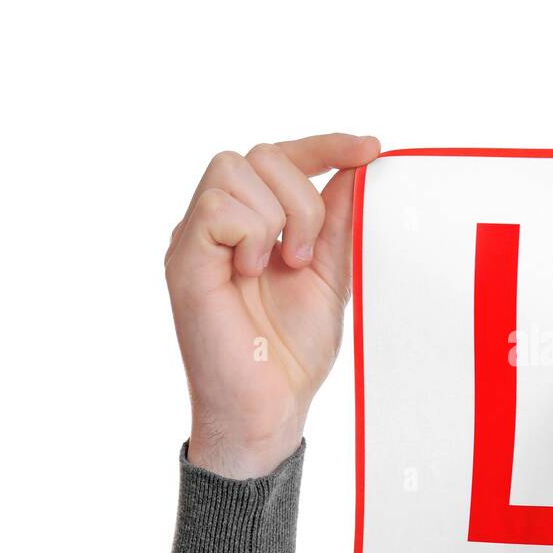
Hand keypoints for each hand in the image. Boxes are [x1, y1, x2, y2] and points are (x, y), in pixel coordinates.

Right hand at [165, 133, 380, 477]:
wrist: (269, 407)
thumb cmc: (292, 352)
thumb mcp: (330, 274)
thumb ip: (337, 221)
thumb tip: (357, 167)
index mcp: (254, 223)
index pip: (282, 157)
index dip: (325, 145)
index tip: (369, 149)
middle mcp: (219, 224)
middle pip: (260, 154)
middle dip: (301, 197)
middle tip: (304, 255)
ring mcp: (197, 239)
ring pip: (235, 170)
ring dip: (278, 217)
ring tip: (280, 267)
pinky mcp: (184, 260)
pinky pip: (218, 208)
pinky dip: (251, 236)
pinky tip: (252, 274)